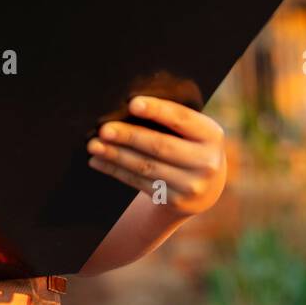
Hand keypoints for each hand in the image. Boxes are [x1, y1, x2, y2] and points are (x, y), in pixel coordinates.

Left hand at [87, 95, 227, 216]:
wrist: (207, 187)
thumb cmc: (192, 145)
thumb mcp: (195, 131)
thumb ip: (173, 120)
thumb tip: (129, 107)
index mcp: (212, 135)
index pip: (182, 119)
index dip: (157, 111)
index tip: (133, 103)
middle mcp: (206, 162)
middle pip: (160, 146)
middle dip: (129, 136)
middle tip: (104, 129)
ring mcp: (191, 185)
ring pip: (145, 167)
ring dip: (116, 155)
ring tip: (94, 145)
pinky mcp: (174, 201)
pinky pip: (139, 183)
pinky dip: (116, 170)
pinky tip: (99, 161)